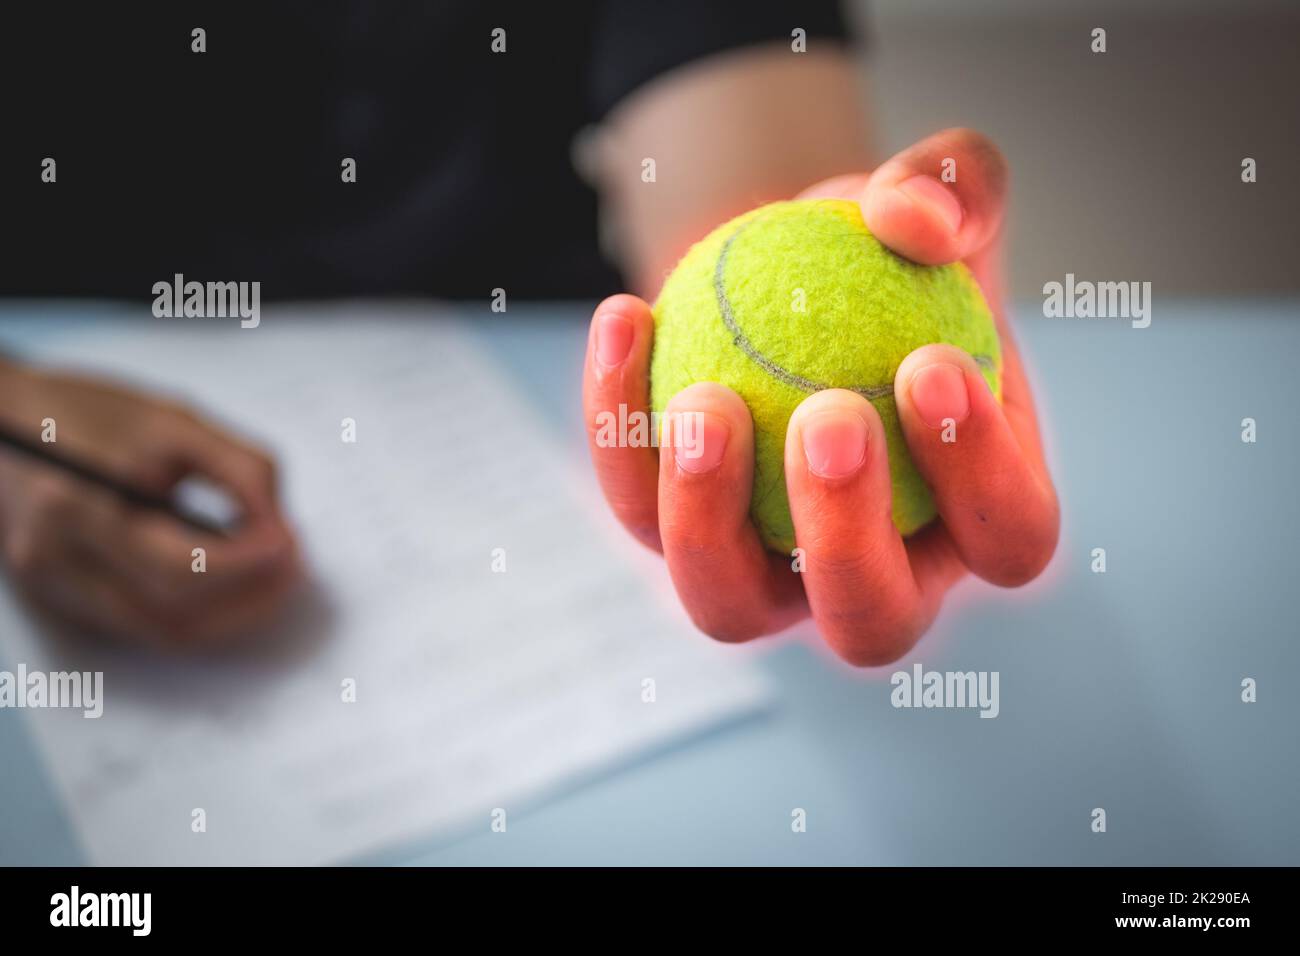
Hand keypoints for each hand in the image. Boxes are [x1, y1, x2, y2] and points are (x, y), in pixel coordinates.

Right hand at [0, 359, 300, 647]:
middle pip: (173, 616)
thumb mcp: (174, 421)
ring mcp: (52, 587)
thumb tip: (280, 529)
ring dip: (227, 615)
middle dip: (247, 598)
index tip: (291, 546)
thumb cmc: (88, 412)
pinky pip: (139, 625)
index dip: (247, 566)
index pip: (180, 568)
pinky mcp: (58, 599)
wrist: (0, 420)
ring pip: (159, 633)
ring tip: (270, 577)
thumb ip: (239, 470)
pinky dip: (194, 611)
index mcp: (80, 504)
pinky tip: (227, 580)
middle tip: (292, 567)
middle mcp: (57, 559)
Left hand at [583, 128, 1057, 665]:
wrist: (790, 275)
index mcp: (976, 517)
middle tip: (827, 416)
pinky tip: (625, 321)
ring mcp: (768, 576)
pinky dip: (620, 425)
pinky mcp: (678, 538)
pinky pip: (637, 508)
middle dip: (847, 537)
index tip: (929, 363)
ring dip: (709, 518)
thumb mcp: (937, 197)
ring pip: (731, 606)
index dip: (979, 473)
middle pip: (869, 620)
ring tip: (704, 401)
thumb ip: (955, 189)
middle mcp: (876, 575)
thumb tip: (912, 216)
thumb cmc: (887, 254)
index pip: (1008, 535)